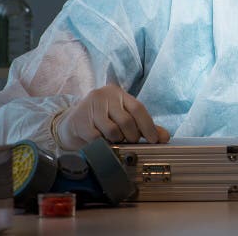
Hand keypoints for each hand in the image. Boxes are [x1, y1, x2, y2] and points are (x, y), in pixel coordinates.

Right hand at [53, 85, 169, 150]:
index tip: (155, 140)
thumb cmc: (102, 119)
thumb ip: (143, 126)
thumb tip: (165, 137)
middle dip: (132, 136)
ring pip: (112, 131)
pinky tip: (101, 142)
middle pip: (126, 121)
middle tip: (131, 142)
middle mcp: (104, 96)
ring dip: (117, 140)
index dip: (148, 126)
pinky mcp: (79, 121)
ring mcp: (90, 107)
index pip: (138, 108)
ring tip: (114, 140)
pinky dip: (103, 144)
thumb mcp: (123, 117)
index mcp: (118, 93)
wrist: (72, 122)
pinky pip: (97, 139)